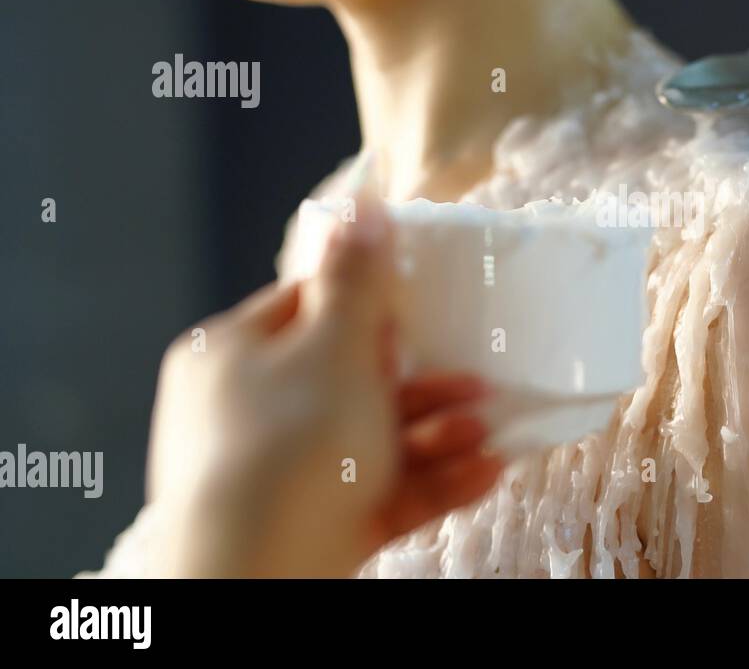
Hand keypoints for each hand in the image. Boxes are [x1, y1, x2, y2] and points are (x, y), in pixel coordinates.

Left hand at [146, 193, 502, 576]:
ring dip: (439, 432)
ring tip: (487, 431)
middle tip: (476, 382)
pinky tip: (485, 472)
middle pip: (350, 381)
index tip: (419, 312)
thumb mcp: (332, 347)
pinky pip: (378, 491)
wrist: (257, 576)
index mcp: (232, 355)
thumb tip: (360, 200)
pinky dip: (431, 480)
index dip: (368, 308)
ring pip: (372, 441)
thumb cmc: (288, 451)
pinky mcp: (312, 527)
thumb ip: (356, 278)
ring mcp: (279, 476)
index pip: (305, 309)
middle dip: (423, 384)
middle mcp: (248, 414)